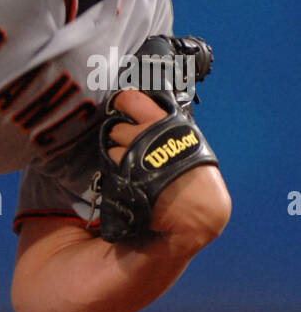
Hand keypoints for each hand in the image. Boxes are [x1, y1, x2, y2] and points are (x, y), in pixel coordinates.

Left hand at [106, 89, 230, 247]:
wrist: (200, 212)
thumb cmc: (200, 179)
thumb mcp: (189, 142)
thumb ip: (168, 128)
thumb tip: (153, 117)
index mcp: (163, 122)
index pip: (131, 99)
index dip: (122, 101)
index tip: (120, 104)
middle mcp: (145, 135)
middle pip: (116, 127)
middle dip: (120, 135)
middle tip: (130, 143)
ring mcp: (132, 156)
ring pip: (112, 150)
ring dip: (118, 156)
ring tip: (134, 165)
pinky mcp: (124, 176)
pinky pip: (111, 169)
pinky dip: (117, 173)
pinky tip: (130, 177)